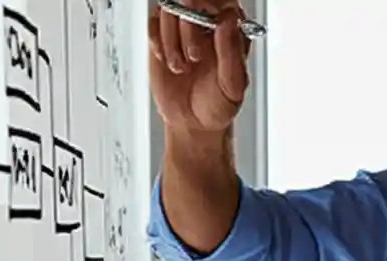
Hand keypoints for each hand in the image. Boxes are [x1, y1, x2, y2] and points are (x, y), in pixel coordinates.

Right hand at [148, 0, 250, 133]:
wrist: (193, 123)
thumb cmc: (217, 105)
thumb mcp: (232, 85)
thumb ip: (231, 51)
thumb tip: (229, 18)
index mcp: (233, 30)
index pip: (223, 0)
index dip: (209, 6)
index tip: (204, 27)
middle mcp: (208, 23)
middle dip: (188, 26)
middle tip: (193, 55)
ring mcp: (184, 28)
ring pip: (170, 8)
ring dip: (172, 41)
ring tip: (182, 67)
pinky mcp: (162, 36)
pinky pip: (153, 22)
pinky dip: (157, 42)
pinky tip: (167, 61)